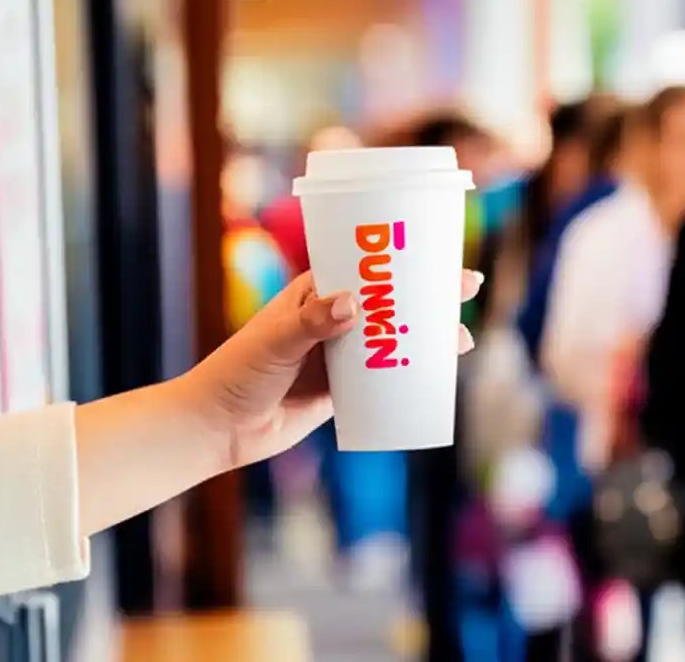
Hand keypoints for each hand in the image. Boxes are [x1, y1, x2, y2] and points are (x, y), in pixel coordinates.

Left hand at [181, 269, 482, 468]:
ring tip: (461, 340)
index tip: (437, 255)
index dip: (403, 260)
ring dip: (427, 338)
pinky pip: (385, 381)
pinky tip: (437, 378)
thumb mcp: (275, 342)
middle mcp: (330, 319)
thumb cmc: (236, 374)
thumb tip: (353, 304)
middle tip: (467, 289)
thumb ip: (311, 323)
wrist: (217, 429)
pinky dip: (412, 376)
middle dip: (428, 295)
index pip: (366, 268)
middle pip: (389, 302)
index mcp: (314, 293)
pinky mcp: (342, 392)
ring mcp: (339, 356)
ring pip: (393, 341)